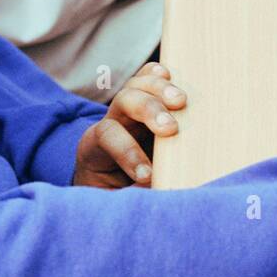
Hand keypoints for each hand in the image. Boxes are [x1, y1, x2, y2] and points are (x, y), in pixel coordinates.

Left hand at [73, 62, 186, 187]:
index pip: (106, 136)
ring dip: (158, 89)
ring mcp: (130, 111)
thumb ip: (134, 192)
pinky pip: (147, 80)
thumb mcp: (117, 201)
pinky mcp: (147, 105)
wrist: (114, 186)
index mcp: (95, 148)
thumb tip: (157, 181)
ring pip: (137, 86)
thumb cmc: (116, 195)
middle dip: (147, 110)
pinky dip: (156, 75)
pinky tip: (168, 75)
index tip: (148, 175)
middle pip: (123, 101)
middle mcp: (112, 122)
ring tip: (180, 101)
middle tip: (170, 128)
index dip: (127, 152)